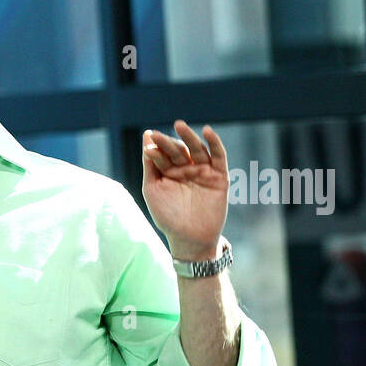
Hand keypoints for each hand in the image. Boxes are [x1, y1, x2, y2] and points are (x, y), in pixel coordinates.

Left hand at [141, 120, 227, 260]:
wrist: (189, 239)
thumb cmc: (168, 217)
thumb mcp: (153, 189)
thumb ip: (150, 165)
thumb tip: (146, 137)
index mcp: (170, 171)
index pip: (163, 154)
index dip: (156, 148)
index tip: (148, 144)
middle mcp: (187, 168)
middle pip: (178, 150)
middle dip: (168, 142)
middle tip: (158, 136)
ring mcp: (203, 171)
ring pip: (197, 149)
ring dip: (189, 136)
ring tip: (179, 125)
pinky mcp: (219, 176)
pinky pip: (219, 156)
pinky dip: (215, 143)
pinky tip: (208, 131)